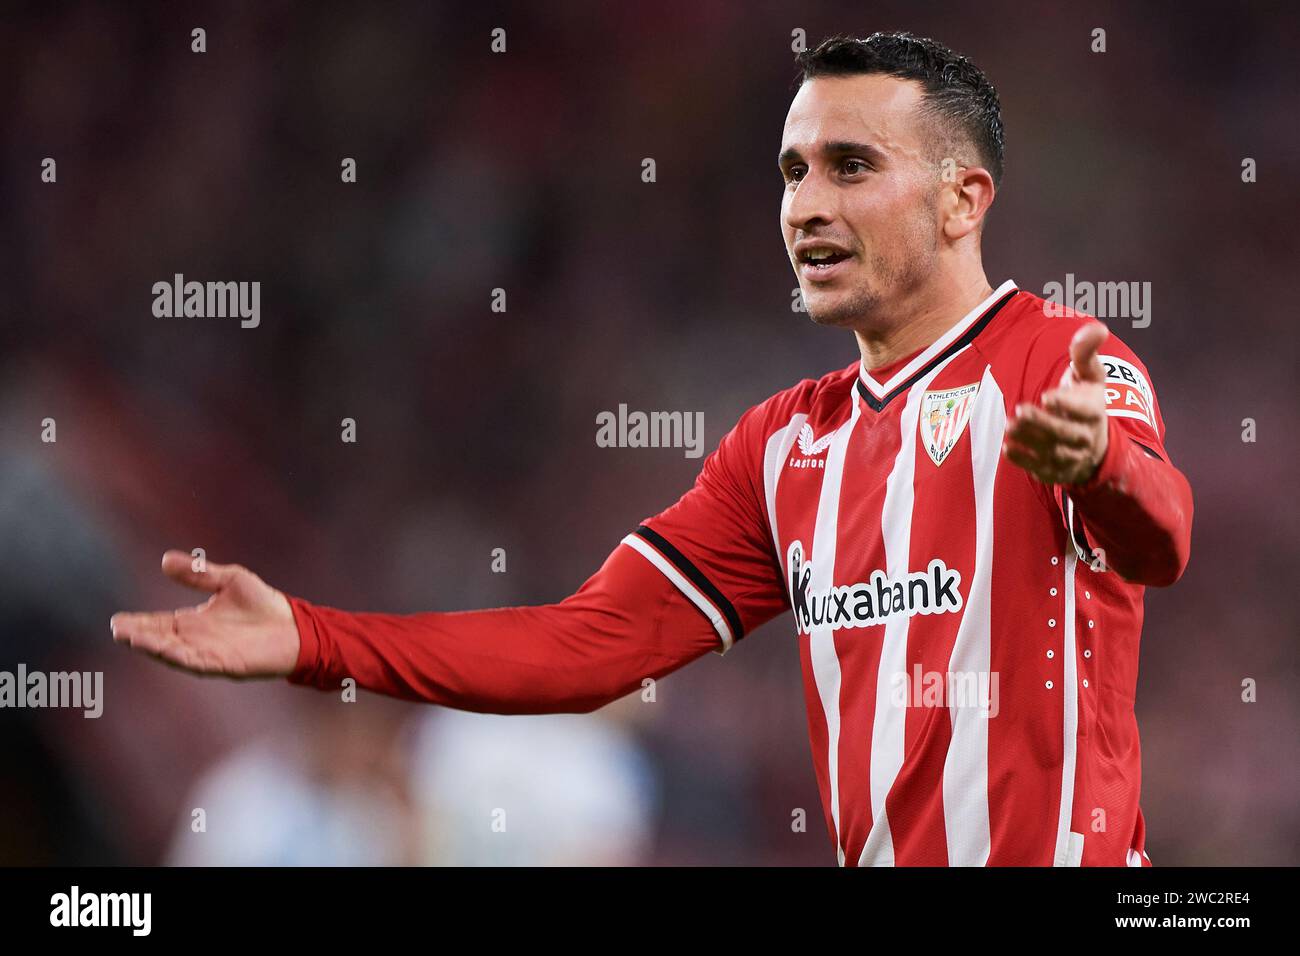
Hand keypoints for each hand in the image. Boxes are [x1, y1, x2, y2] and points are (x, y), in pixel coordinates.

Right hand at [111, 551, 299, 677]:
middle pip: (160, 639)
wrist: (294, 626)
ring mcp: (208, 653)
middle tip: (117, 630)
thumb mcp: (228, 580)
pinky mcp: (224, 664)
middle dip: (139, 635)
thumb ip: (198, 573)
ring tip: (131, 639)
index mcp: (194, 622)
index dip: (139, 622)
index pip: (159, 623)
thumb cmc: (263, 604)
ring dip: (153, 647)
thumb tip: (165, 560)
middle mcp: (197, 639)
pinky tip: (164, 649)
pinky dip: (178, 656)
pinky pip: (196, 662)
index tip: (117, 620)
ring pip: (173, 652)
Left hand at [1003, 322, 1109, 484]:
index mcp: (1095, 412)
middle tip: (1019, 409)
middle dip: (1043, 423)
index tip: (1046, 396)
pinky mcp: (1056, 472)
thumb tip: (1097, 327)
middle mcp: (1085, 437)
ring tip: (1009, 426)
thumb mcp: (1089, 377)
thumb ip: (1086, 352)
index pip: (1085, 411)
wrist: (1096, 448)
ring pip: (1051, 452)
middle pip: (1065, 433)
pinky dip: (1023, 460)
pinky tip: (1007, 447)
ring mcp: (1071, 458)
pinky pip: (1040, 469)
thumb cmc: (1087, 403)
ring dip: (1029, 440)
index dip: (1067, 405)